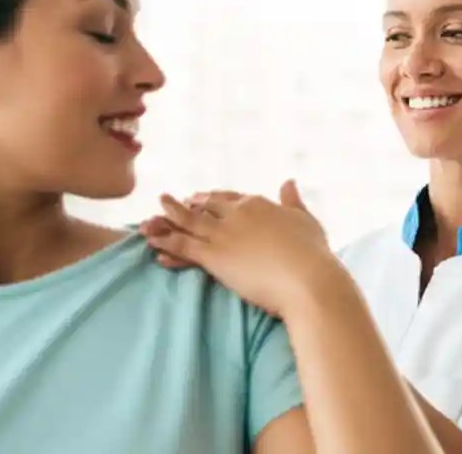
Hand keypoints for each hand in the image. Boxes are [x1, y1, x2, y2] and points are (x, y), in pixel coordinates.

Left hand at [140, 180, 339, 318]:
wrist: (307, 279)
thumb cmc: (314, 254)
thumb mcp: (306, 220)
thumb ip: (293, 201)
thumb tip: (289, 181)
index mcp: (258, 203)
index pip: (228, 197)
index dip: (211, 198)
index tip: (198, 198)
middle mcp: (237, 213)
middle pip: (204, 206)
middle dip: (184, 206)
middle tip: (167, 204)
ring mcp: (223, 233)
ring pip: (188, 223)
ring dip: (165, 220)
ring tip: (147, 219)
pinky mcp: (214, 256)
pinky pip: (184, 246)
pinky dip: (167, 243)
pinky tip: (153, 244)